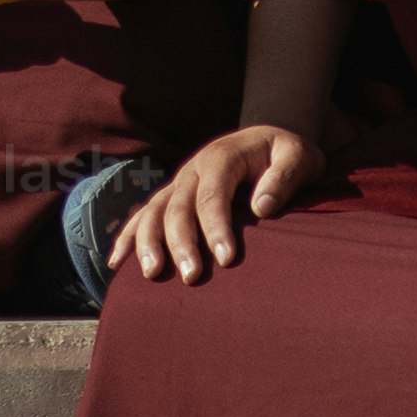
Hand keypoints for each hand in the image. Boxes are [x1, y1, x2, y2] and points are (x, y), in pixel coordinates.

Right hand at [121, 124, 317, 282]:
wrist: (268, 140)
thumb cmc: (286, 154)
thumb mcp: (299, 156)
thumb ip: (285, 177)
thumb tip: (261, 207)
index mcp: (222, 157)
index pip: (213, 196)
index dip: (217, 228)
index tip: (227, 259)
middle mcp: (193, 168)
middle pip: (178, 207)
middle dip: (182, 243)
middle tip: (192, 277)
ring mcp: (178, 182)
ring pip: (153, 211)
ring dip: (148, 242)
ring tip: (152, 273)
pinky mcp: (172, 195)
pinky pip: (142, 214)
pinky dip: (128, 237)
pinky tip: (117, 263)